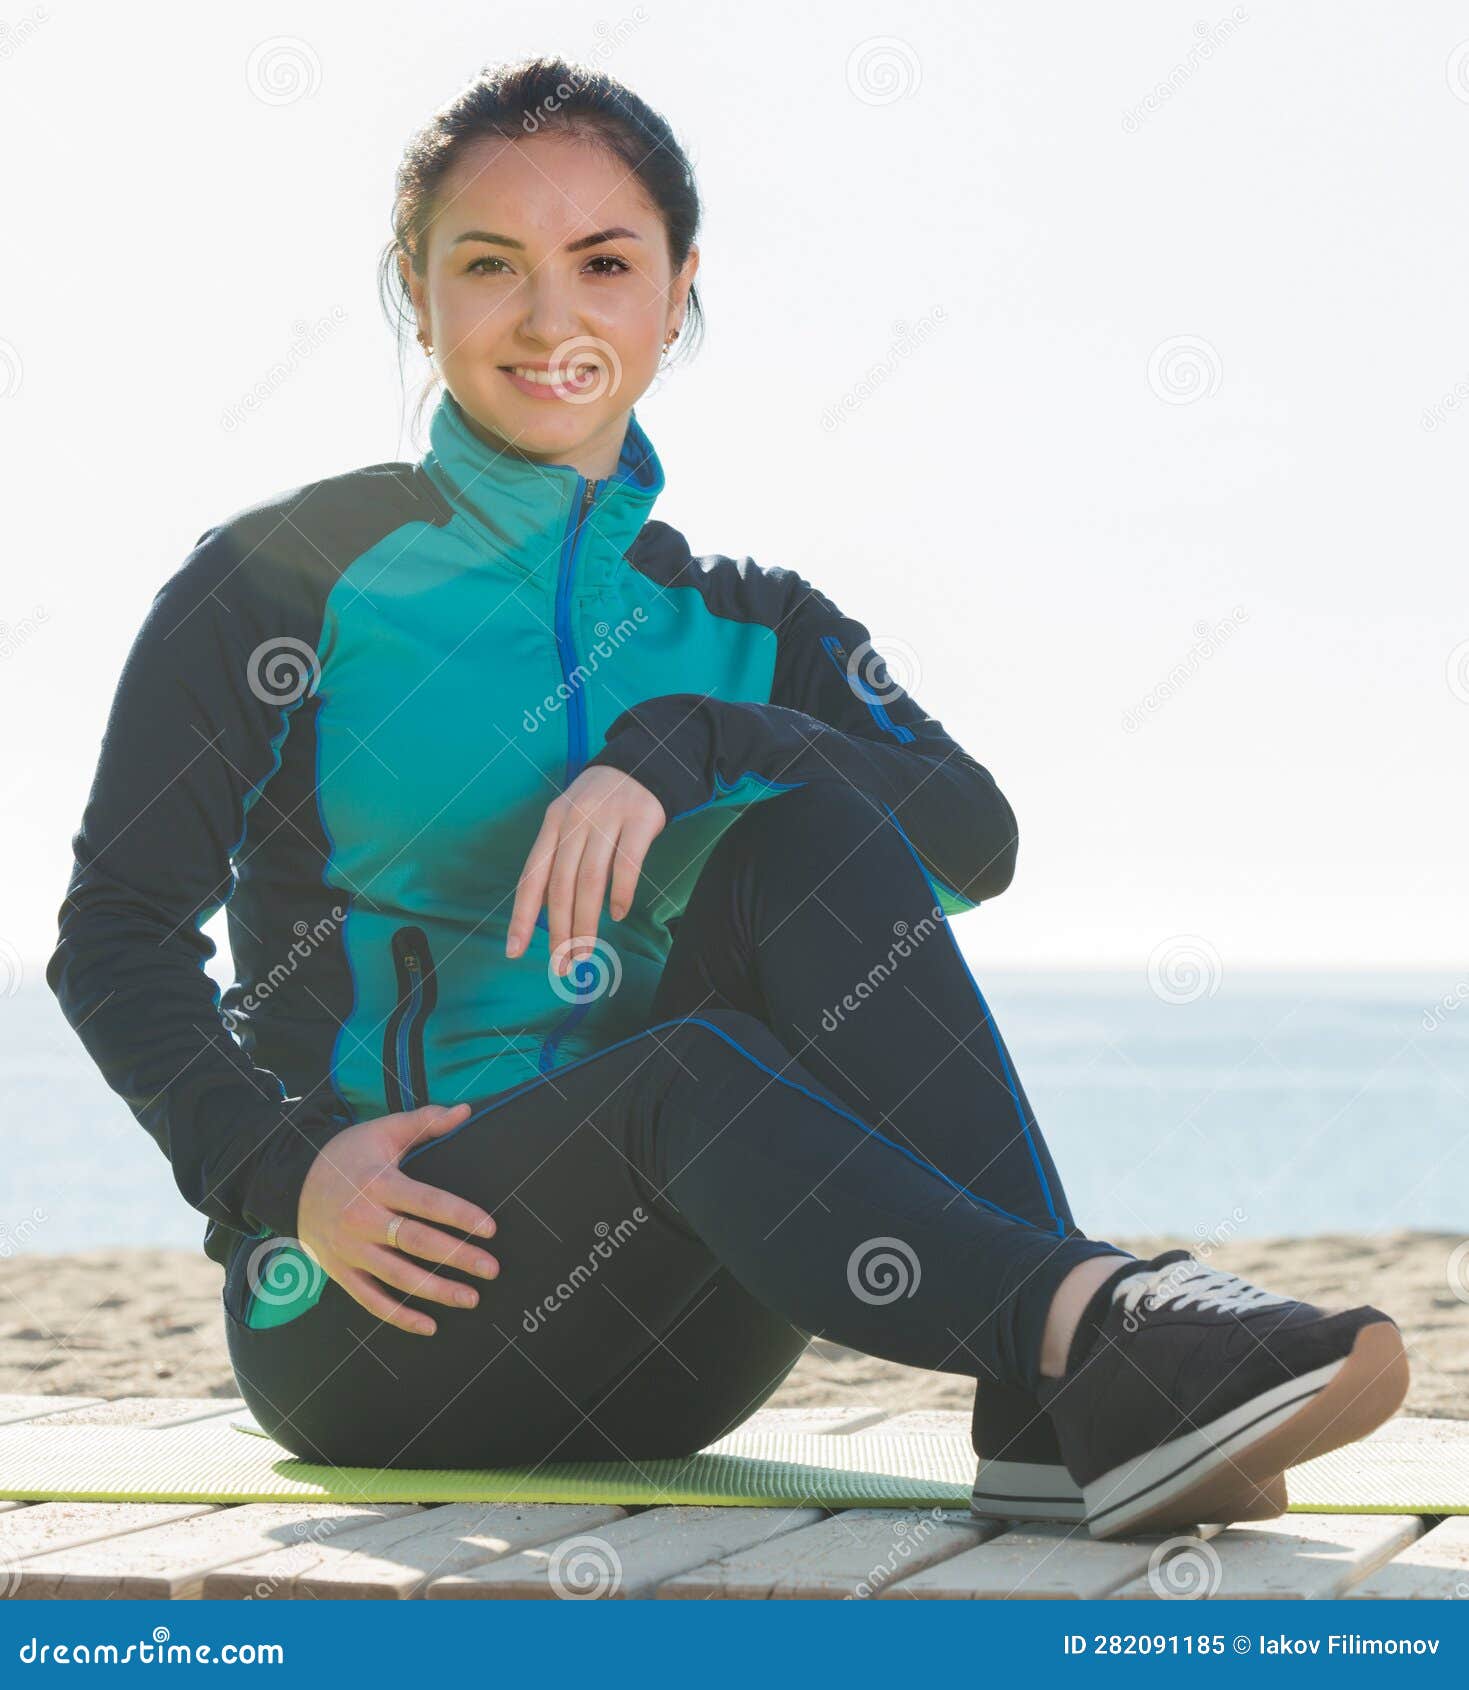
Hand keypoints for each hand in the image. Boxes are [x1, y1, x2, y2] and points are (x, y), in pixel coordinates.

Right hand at [295, 1102, 498, 1336]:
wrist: (292, 1181)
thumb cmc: (348, 1154)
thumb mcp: (382, 1131)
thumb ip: (425, 1121)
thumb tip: (465, 1110)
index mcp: (378, 1183)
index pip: (426, 1202)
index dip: (460, 1216)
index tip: (490, 1229)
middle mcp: (362, 1219)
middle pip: (416, 1242)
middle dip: (457, 1257)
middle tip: (492, 1269)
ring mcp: (349, 1249)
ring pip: (397, 1276)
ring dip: (435, 1291)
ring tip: (471, 1298)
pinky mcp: (340, 1271)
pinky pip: (370, 1300)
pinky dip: (398, 1316)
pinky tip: (429, 1326)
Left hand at [505, 765, 664, 971]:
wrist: (641, 763)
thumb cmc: (601, 805)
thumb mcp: (570, 821)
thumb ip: (559, 860)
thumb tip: (548, 914)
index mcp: (552, 824)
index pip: (531, 877)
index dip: (522, 916)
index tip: (515, 950)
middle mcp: (574, 821)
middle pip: (561, 884)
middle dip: (560, 931)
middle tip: (563, 965)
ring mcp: (607, 819)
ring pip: (591, 880)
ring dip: (587, 922)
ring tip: (586, 953)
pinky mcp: (640, 820)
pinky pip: (627, 864)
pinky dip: (621, 894)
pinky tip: (618, 914)